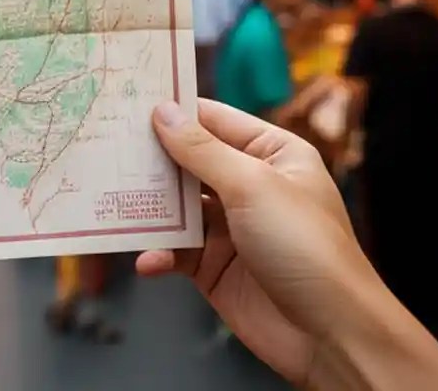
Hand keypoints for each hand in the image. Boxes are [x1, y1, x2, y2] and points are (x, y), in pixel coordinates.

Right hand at [138, 100, 437, 390]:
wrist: (330, 334)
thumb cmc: (307, 248)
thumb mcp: (253, 187)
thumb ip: (202, 150)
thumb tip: (163, 112)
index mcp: (273, 155)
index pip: (215, 121)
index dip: (175, 112)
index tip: (129, 103)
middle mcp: (251, 186)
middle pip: (189, 163)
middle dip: (152, 161)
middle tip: (107, 151)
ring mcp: (232, 228)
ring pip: (176, 208)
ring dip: (149, 210)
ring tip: (115, 204)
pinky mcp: (215, 267)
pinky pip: (176, 250)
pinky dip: (159, 253)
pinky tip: (148, 260)